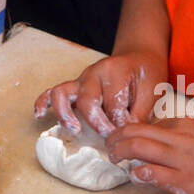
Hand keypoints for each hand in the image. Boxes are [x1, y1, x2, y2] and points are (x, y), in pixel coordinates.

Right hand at [34, 49, 167, 135]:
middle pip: (87, 102)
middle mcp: (94, 73)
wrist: (138, 56)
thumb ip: (141, 111)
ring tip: (74, 129)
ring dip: (65, 114)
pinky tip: (39, 116)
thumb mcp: (154, 90)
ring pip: (62, 94)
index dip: (121, 124)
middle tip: (109, 137)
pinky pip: (51, 92)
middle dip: (97, 124)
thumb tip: (127, 134)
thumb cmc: (146, 74)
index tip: (129, 134)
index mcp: (116, 71)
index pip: (114, 104)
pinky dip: (42, 103)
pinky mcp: (73, 86)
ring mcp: (81, 79)